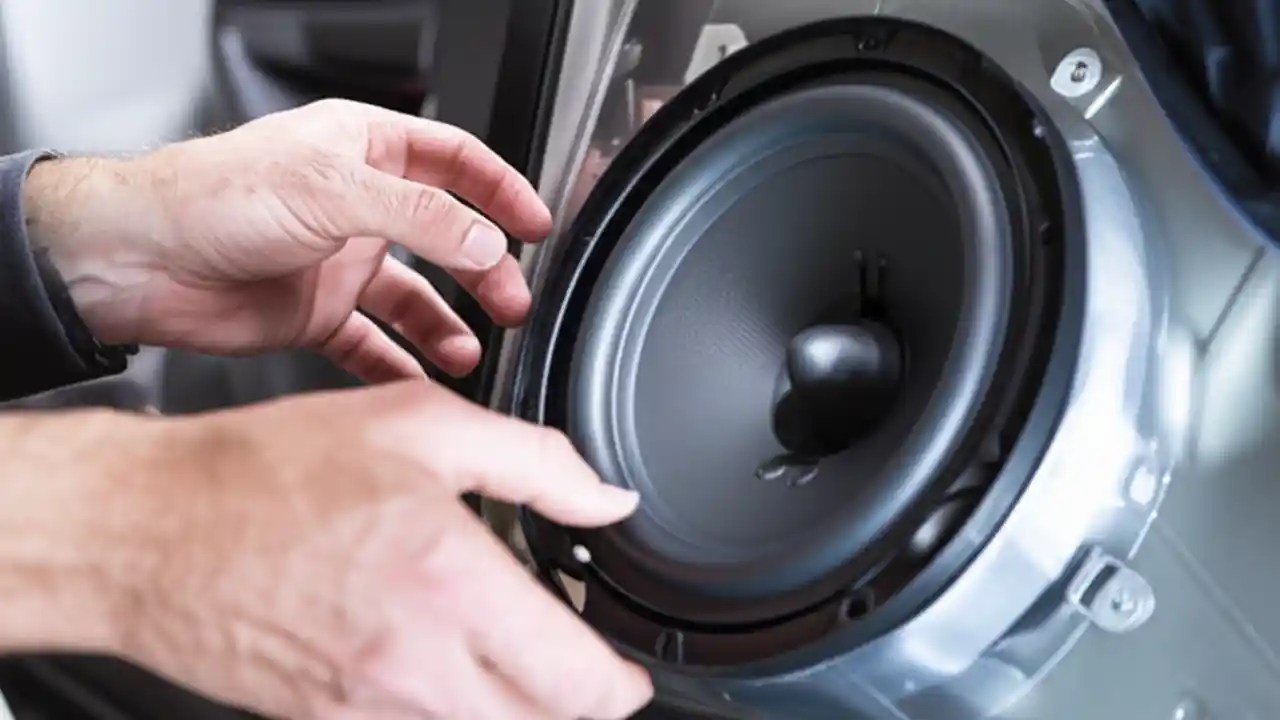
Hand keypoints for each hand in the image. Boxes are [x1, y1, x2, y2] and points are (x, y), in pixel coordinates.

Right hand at [0, 382, 651, 719]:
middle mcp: (416, 664)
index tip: (623, 670)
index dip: (621, 684)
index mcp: (452, 583)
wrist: (144, 530)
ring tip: (512, 668)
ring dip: (516, 715)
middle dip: (577, 704)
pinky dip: (451, 719)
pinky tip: (444, 675)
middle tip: (573, 665)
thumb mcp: (418, 423)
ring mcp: (368, 709)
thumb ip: (537, 462)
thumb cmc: (264, 473)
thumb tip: (608, 499)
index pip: (582, 685)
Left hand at [22, 99, 551, 381]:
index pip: (455, 162)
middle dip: (485, 271)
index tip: (537, 225)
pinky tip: (421, 379)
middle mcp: (355, 205)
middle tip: (513, 301)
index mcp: (362, 150)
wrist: (136, 262)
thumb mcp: (333, 189)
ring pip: (414, 296)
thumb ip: (421, 218)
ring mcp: (336, 262)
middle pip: (445, 237)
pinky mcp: (314, 313)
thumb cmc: (211, 197)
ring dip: (447, 324)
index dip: (501, 190)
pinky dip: (400, 363)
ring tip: (471, 350)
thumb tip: (487, 243)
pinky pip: (372, 343)